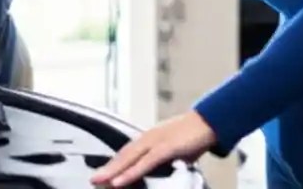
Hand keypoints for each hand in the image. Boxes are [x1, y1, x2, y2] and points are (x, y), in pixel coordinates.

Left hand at [90, 111, 215, 186]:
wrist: (210, 122)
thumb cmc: (193, 136)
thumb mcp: (175, 150)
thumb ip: (164, 160)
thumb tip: (160, 170)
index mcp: (149, 138)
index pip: (127, 153)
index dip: (113, 164)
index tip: (101, 174)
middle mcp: (148, 138)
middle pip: (123, 155)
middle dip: (107, 168)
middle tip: (93, 179)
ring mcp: (155, 141)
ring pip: (129, 159)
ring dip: (112, 171)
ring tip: (99, 181)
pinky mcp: (166, 147)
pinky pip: (144, 163)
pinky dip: (130, 173)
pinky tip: (119, 181)